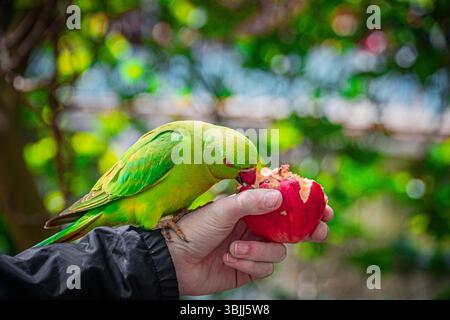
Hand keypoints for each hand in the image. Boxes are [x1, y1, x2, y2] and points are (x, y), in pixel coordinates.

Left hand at [166, 189, 333, 295]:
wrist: (175, 261)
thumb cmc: (195, 228)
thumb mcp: (223, 209)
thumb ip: (250, 202)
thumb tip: (280, 197)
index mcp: (251, 207)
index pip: (285, 203)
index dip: (306, 204)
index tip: (324, 206)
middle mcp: (256, 226)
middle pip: (292, 228)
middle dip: (306, 230)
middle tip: (318, 231)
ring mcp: (254, 248)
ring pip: (278, 252)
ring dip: (258, 252)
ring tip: (234, 249)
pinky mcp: (249, 268)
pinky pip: (265, 268)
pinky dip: (248, 264)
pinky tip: (229, 259)